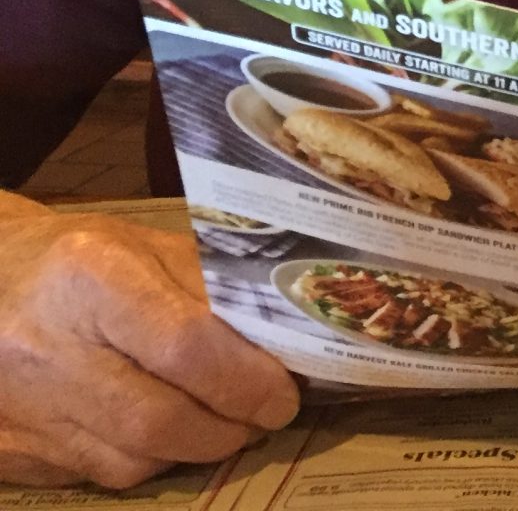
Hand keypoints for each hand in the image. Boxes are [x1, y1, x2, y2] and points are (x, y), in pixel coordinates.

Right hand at [0, 194, 298, 487]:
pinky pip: (97, 475)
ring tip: (219, 421)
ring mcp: (22, 407)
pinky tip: (161, 430)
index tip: (282, 394)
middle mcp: (47, 347)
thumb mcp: (146, 249)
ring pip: (132, 460)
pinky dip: (145, 459)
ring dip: (192, 450)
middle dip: (229, 428)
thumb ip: (211, 291)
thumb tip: (283, 340)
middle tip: (263, 416)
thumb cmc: (79, 262)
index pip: (185, 345)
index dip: (245, 380)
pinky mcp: (10, 450)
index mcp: (92, 278)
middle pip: (158, 419)